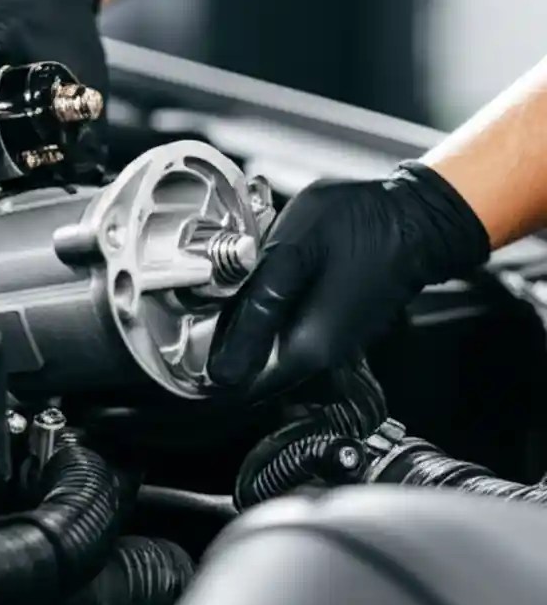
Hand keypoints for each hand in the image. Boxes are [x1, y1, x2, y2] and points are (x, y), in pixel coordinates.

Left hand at [208, 162, 489, 398]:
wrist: (417, 214)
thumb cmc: (360, 224)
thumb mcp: (291, 256)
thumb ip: (255, 308)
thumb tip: (223, 366)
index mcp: (307, 351)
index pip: (242, 389)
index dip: (208, 372)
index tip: (187, 345)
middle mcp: (321, 359)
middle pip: (253, 372)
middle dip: (223, 346)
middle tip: (203, 309)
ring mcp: (331, 345)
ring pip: (268, 352)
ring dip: (244, 329)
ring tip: (229, 294)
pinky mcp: (334, 327)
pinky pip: (286, 334)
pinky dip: (266, 317)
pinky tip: (260, 285)